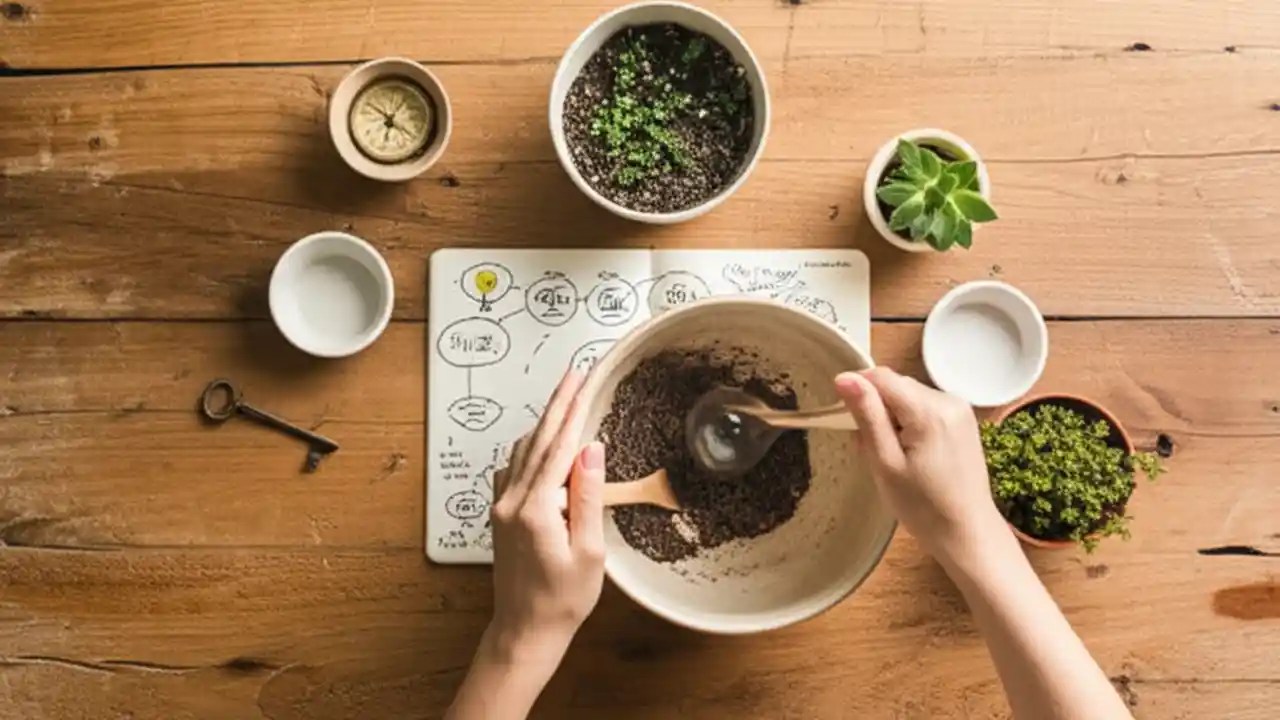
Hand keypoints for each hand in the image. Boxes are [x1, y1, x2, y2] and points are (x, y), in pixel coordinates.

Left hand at [447, 371, 605, 719]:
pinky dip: (533, 447)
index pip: (559, 447)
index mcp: (536, 509)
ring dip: (545, 423)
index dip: (573, 410)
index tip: (583, 380)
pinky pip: (515, 468)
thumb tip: (591, 449)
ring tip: (565, 399)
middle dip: (557, 404)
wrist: (525, 631)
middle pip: (538, 440)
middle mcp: (512, 501)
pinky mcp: (500, 514)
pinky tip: (544, 443)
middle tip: (574, 373)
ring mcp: (502, 506)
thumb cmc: (562, 601)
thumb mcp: (588, 552)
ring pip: (524, 451)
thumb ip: (587, 497)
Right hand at [834, 367, 1004, 561]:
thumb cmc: (923, 507)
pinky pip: (925, 407)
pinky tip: (912, 454)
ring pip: (909, 396)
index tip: (850, 423)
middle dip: (877, 410)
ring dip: (893, 418)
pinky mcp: (963, 419)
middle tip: (875, 451)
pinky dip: (910, 423)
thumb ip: (866, 415)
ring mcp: (960, 408)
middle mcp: (950, 400)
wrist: (967, 533)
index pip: (881, 377)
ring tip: (895, 457)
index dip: (858, 392)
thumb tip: (845, 378)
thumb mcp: (885, 463)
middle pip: (896, 385)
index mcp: (930, 410)